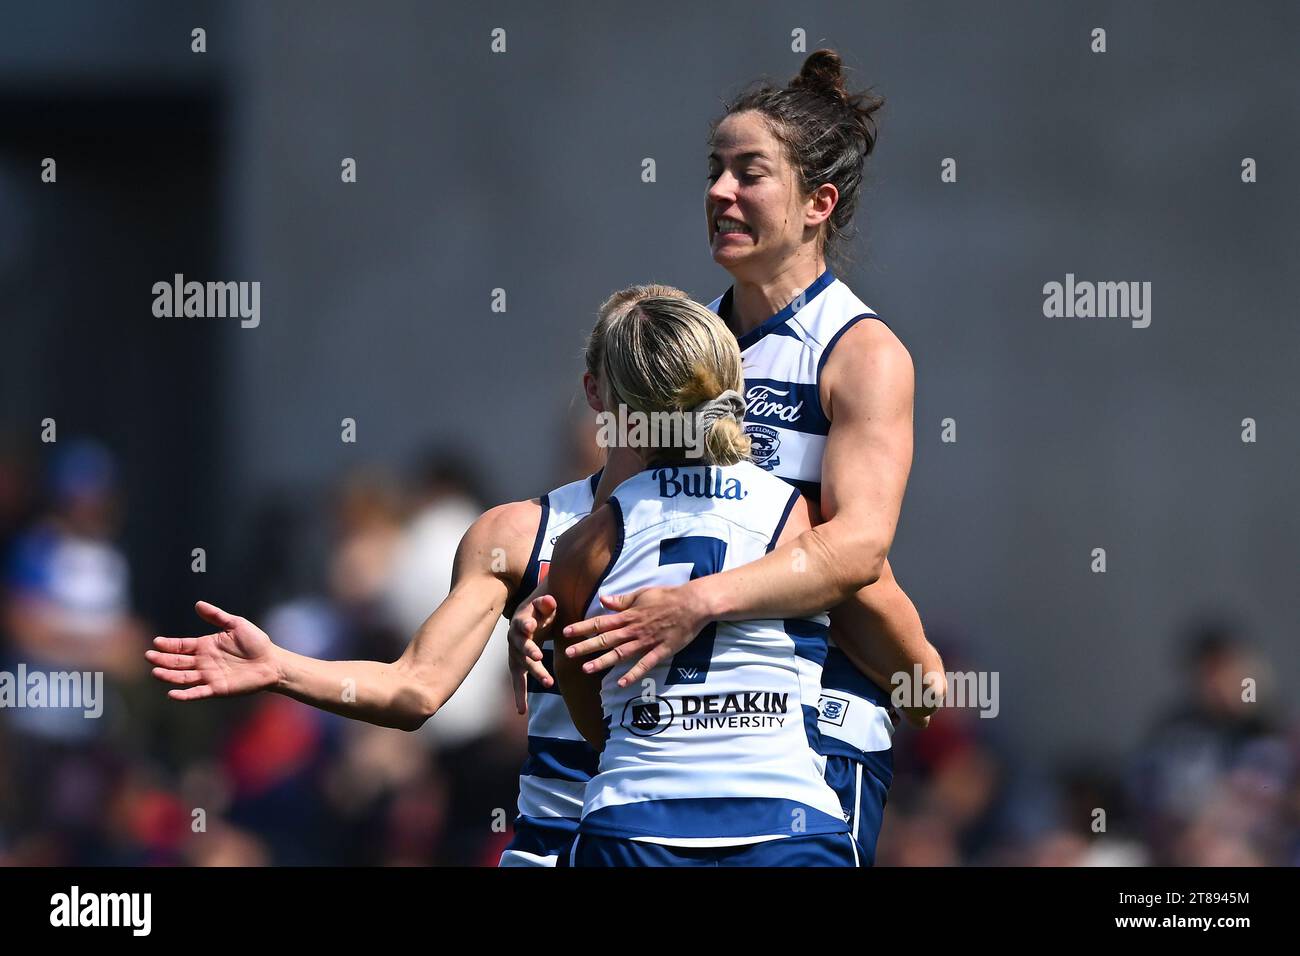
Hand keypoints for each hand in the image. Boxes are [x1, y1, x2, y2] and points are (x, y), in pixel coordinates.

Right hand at [146, 601, 279, 700]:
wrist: (272, 662)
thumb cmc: (256, 642)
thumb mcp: (235, 624)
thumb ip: (216, 616)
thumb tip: (197, 604)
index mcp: (205, 646)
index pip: (181, 646)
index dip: (168, 645)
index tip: (156, 642)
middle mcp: (203, 662)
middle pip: (177, 661)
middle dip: (163, 659)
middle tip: (149, 656)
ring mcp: (209, 676)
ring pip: (183, 677)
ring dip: (169, 675)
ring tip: (156, 671)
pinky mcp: (217, 689)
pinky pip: (197, 692)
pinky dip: (184, 694)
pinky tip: (172, 692)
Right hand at [508, 594, 555, 713]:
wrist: (526, 620)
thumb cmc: (538, 612)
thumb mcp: (544, 604)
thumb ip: (546, 602)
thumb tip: (549, 600)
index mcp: (521, 622)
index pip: (522, 623)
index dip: (525, 624)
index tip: (530, 626)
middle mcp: (514, 640)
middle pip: (521, 646)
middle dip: (529, 651)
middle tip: (539, 657)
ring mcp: (515, 655)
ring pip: (522, 666)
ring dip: (534, 673)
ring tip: (548, 682)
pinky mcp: (518, 667)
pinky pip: (518, 682)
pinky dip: (519, 696)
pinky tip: (521, 711)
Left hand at [561, 584, 709, 687]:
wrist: (692, 604)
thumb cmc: (667, 597)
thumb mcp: (642, 594)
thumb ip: (622, 600)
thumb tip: (603, 599)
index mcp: (628, 615)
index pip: (600, 622)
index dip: (582, 628)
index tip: (566, 632)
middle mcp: (634, 630)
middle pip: (606, 639)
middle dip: (586, 646)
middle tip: (568, 654)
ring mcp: (647, 642)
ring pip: (621, 654)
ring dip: (603, 662)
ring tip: (587, 669)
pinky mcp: (660, 651)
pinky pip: (644, 665)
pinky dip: (633, 674)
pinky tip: (621, 683)